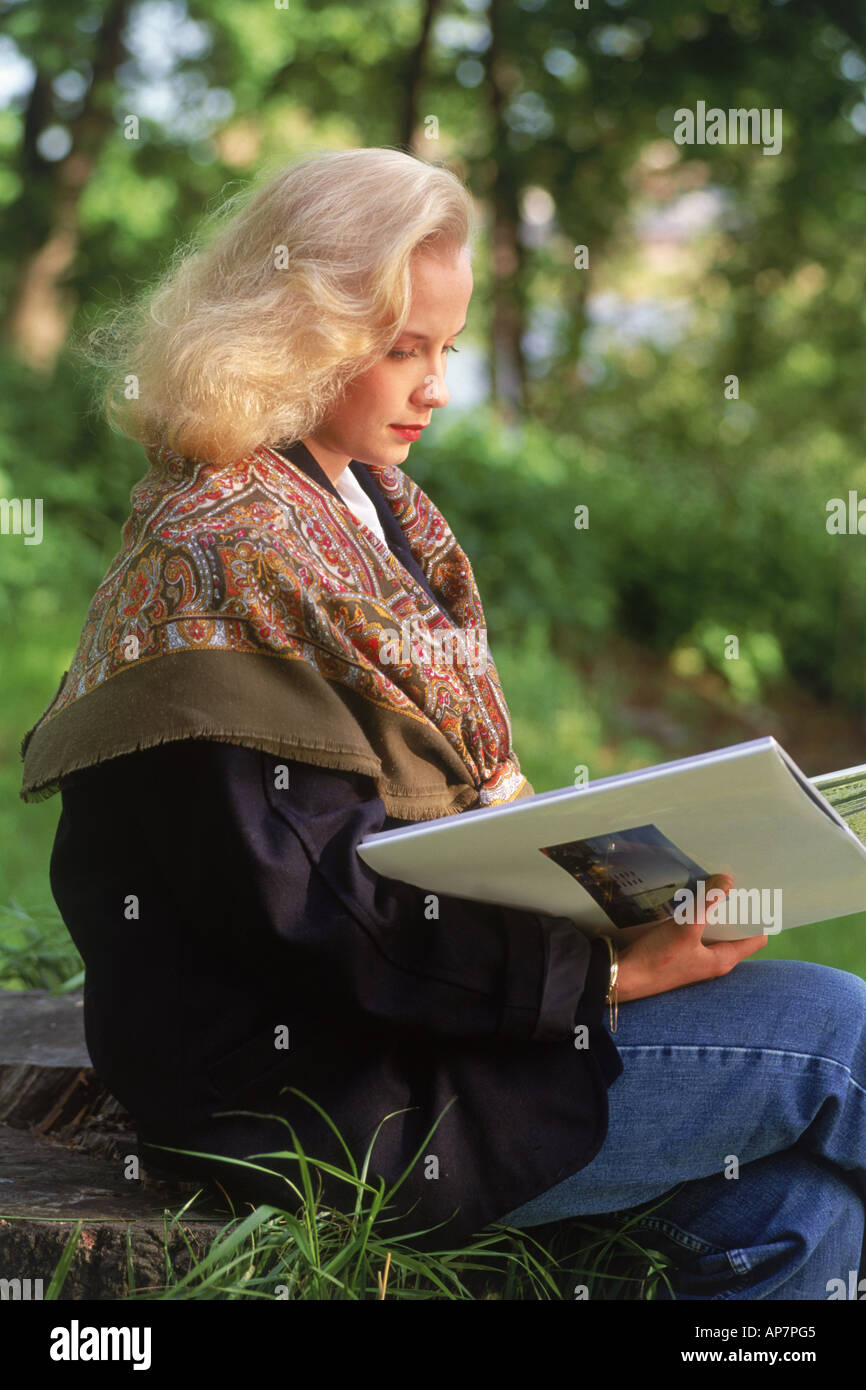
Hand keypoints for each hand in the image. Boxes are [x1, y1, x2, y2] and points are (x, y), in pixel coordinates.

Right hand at [615, 874, 768, 1002]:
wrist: (622, 978)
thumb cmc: (658, 958)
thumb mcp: (685, 928)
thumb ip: (708, 903)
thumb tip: (728, 880)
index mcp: (723, 960)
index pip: (756, 938)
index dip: (759, 917)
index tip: (758, 894)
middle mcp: (714, 961)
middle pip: (735, 932)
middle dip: (736, 909)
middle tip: (734, 883)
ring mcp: (696, 958)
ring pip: (715, 931)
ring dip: (715, 912)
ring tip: (712, 888)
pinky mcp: (680, 954)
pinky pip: (697, 932)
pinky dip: (698, 917)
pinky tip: (688, 902)